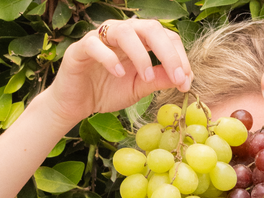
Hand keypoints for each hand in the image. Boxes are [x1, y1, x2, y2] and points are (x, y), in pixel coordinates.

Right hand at [45, 18, 191, 128]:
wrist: (77, 103)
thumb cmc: (107, 91)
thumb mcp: (139, 88)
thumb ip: (158, 80)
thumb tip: (184, 78)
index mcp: (139, 41)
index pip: (166, 37)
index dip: (179, 57)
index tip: (186, 82)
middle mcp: (122, 33)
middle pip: (150, 28)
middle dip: (168, 52)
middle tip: (177, 78)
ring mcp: (101, 38)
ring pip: (124, 31)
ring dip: (141, 54)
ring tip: (146, 76)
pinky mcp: (81, 48)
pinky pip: (96, 45)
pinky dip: (109, 58)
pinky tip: (118, 73)